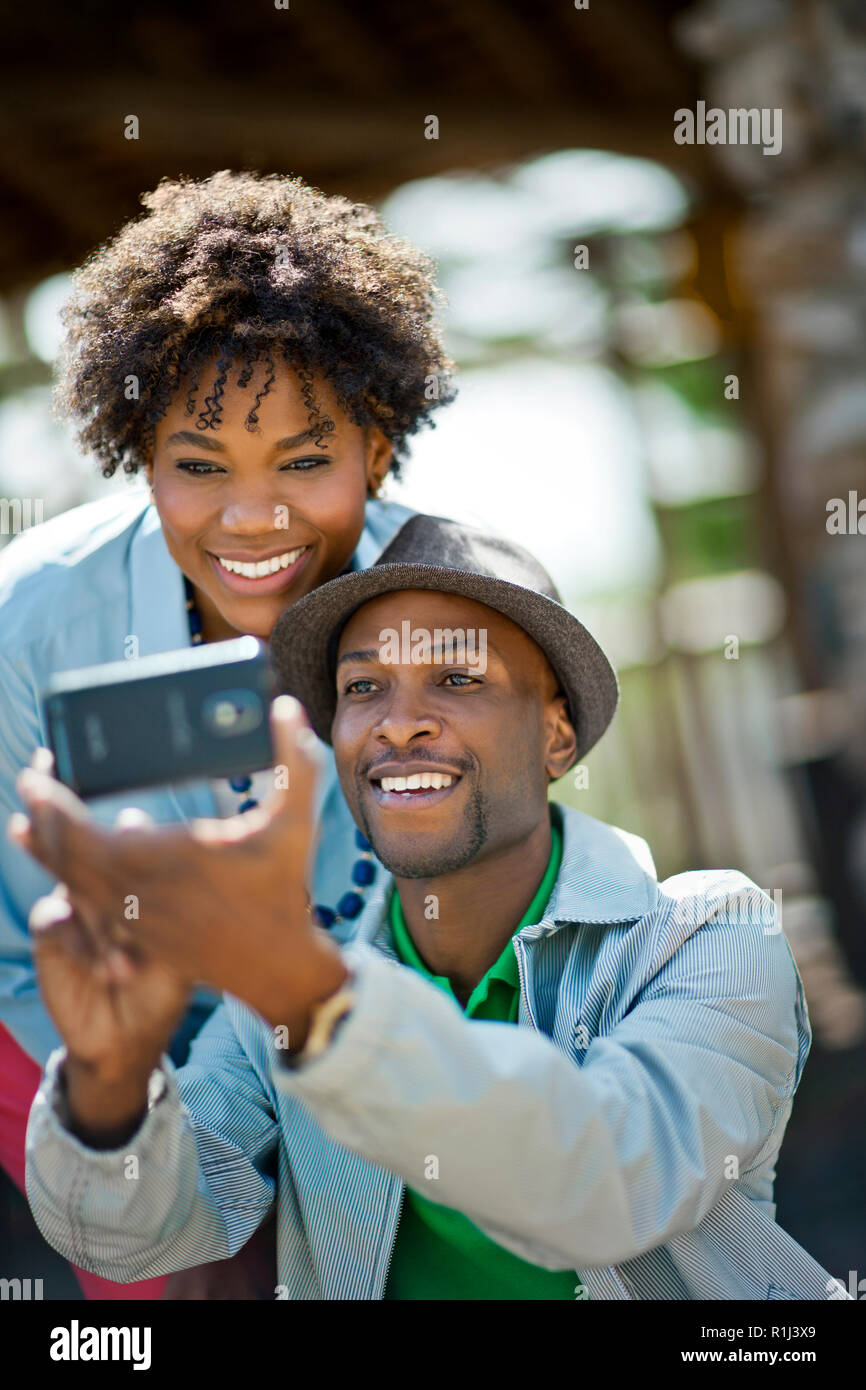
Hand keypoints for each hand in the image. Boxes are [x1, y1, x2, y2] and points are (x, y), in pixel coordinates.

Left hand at [11, 696, 347, 1037]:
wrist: (275, 965)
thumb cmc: (281, 892)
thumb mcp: (296, 823)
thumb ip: (294, 763)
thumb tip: (285, 706)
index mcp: (167, 860)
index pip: (87, 833)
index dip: (55, 805)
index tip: (35, 776)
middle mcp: (141, 891)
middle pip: (67, 856)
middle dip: (42, 819)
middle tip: (29, 783)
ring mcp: (135, 917)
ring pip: (72, 883)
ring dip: (45, 851)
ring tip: (26, 823)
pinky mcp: (137, 933)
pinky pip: (87, 905)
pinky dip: (65, 879)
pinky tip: (57, 865)